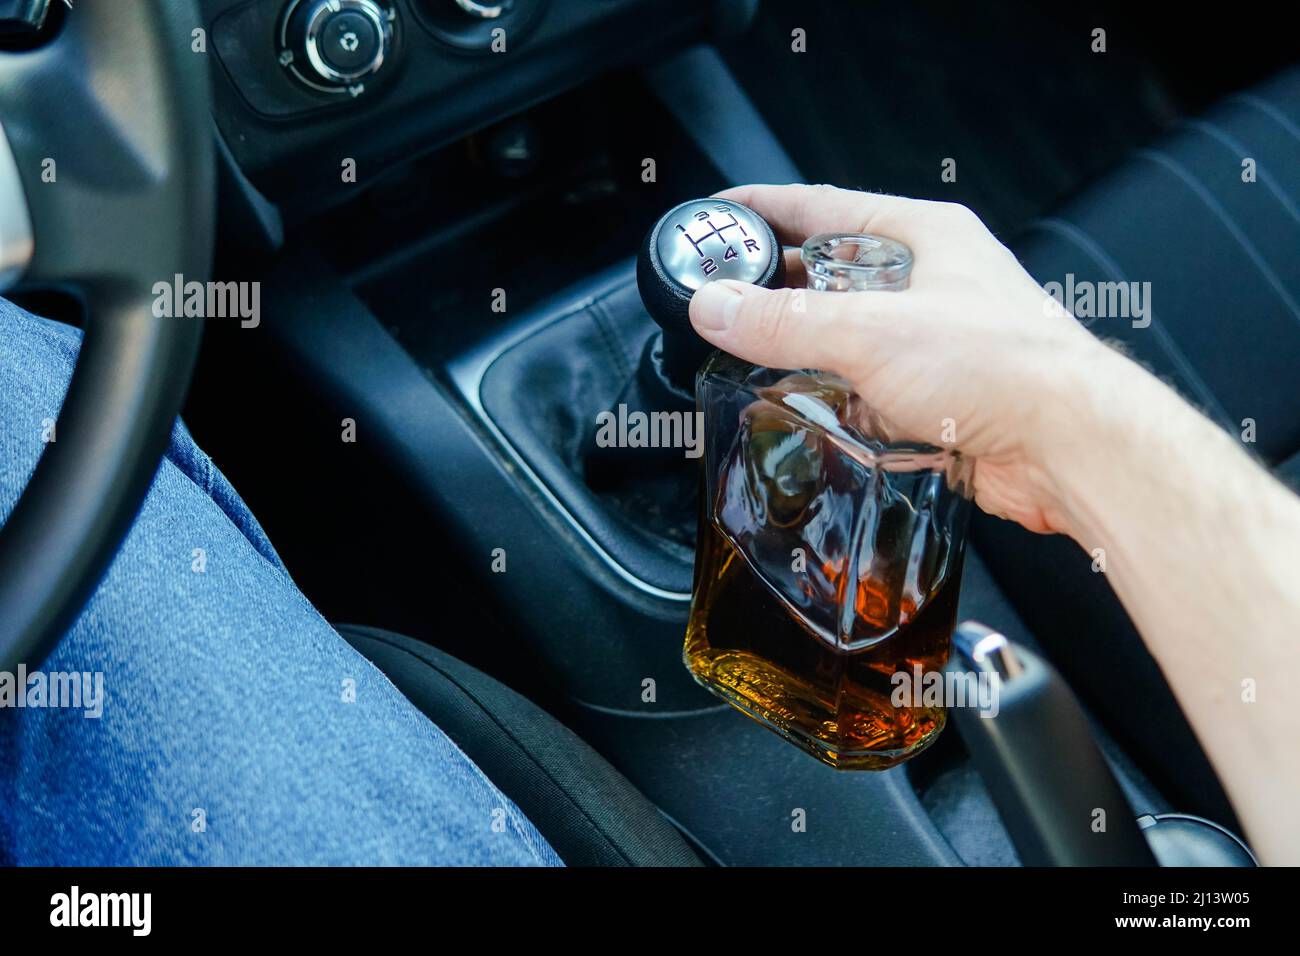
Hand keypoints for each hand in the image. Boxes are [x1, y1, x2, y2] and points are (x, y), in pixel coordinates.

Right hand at [688, 183, 1124, 536]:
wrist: (1071, 447)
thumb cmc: (1001, 366)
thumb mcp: (872, 332)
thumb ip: (785, 322)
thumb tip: (714, 307)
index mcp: (925, 236)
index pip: (825, 207)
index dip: (766, 208)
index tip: (718, 216)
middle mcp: (933, 282)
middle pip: (835, 272)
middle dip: (776, 284)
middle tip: (719, 295)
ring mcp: (937, 340)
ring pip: (850, 334)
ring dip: (803, 345)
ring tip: (745, 352)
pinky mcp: (939, 396)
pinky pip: (869, 388)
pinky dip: (834, 397)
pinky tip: (803, 408)